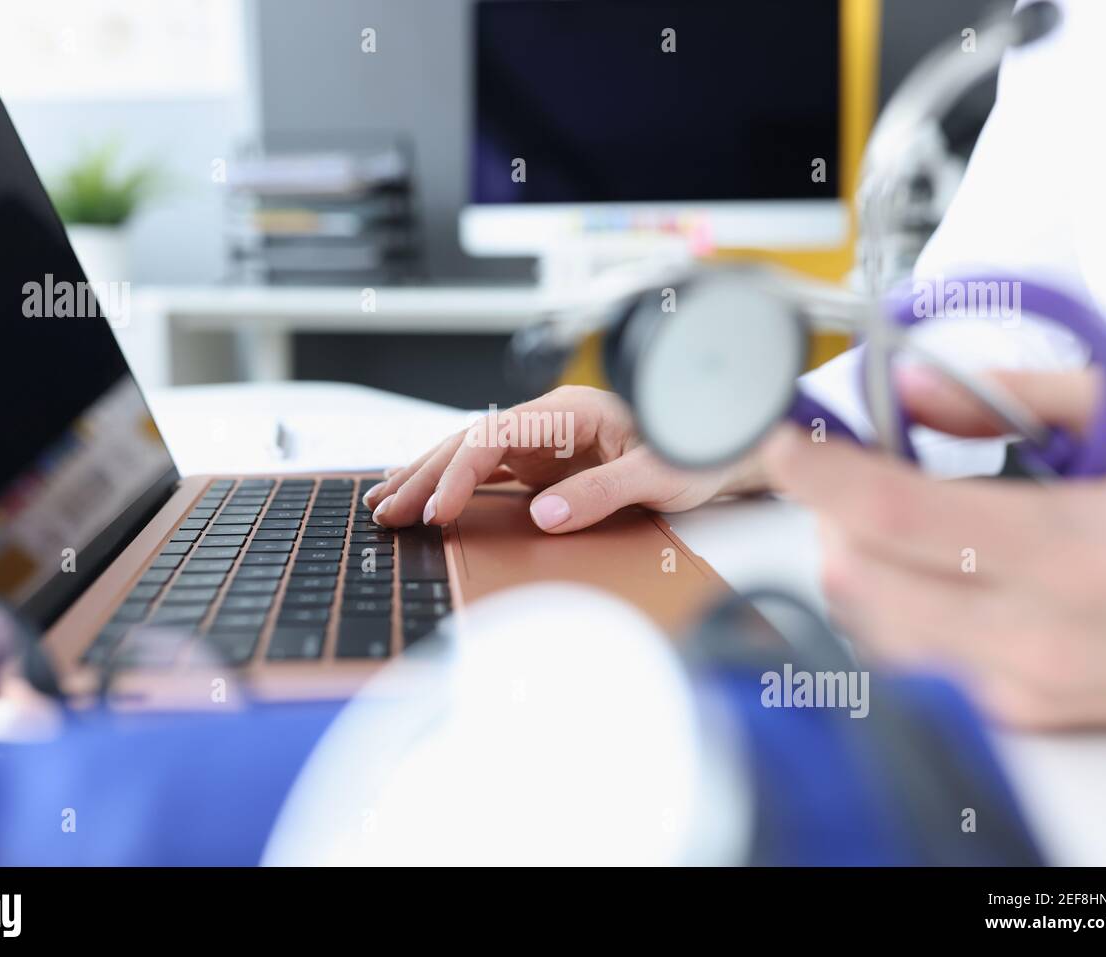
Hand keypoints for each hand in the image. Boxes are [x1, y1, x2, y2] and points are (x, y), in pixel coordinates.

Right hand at [365, 385, 766, 532]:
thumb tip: (545, 515)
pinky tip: (425, 501)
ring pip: (469, 455)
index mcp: (571, 410)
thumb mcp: (661, 475)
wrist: (721, 449)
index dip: (459, 472)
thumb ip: (605, 491)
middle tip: (385, 512)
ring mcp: (543, 441)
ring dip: (427, 479)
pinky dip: (451, 487)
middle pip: (469, 441)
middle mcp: (549, 419)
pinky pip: (486, 473)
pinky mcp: (544, 463)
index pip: (496, 435)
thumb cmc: (698, 451)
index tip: (437, 510)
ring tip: (384, 505)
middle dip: (423, 476)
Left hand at [762, 367, 1105, 728]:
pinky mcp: (1023, 715)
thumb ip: (1022, 394)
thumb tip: (907, 386)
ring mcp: (1025, 689)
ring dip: (852, 564)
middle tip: (850, 469)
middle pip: (860, 580)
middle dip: (828, 516)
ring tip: (894, 518)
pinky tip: (929, 570)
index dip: (820, 475)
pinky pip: (910, 662)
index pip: (896, 518)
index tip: (782, 440)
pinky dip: (888, 610)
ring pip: (869, 630)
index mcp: (1074, 553)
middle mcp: (1038, 636)